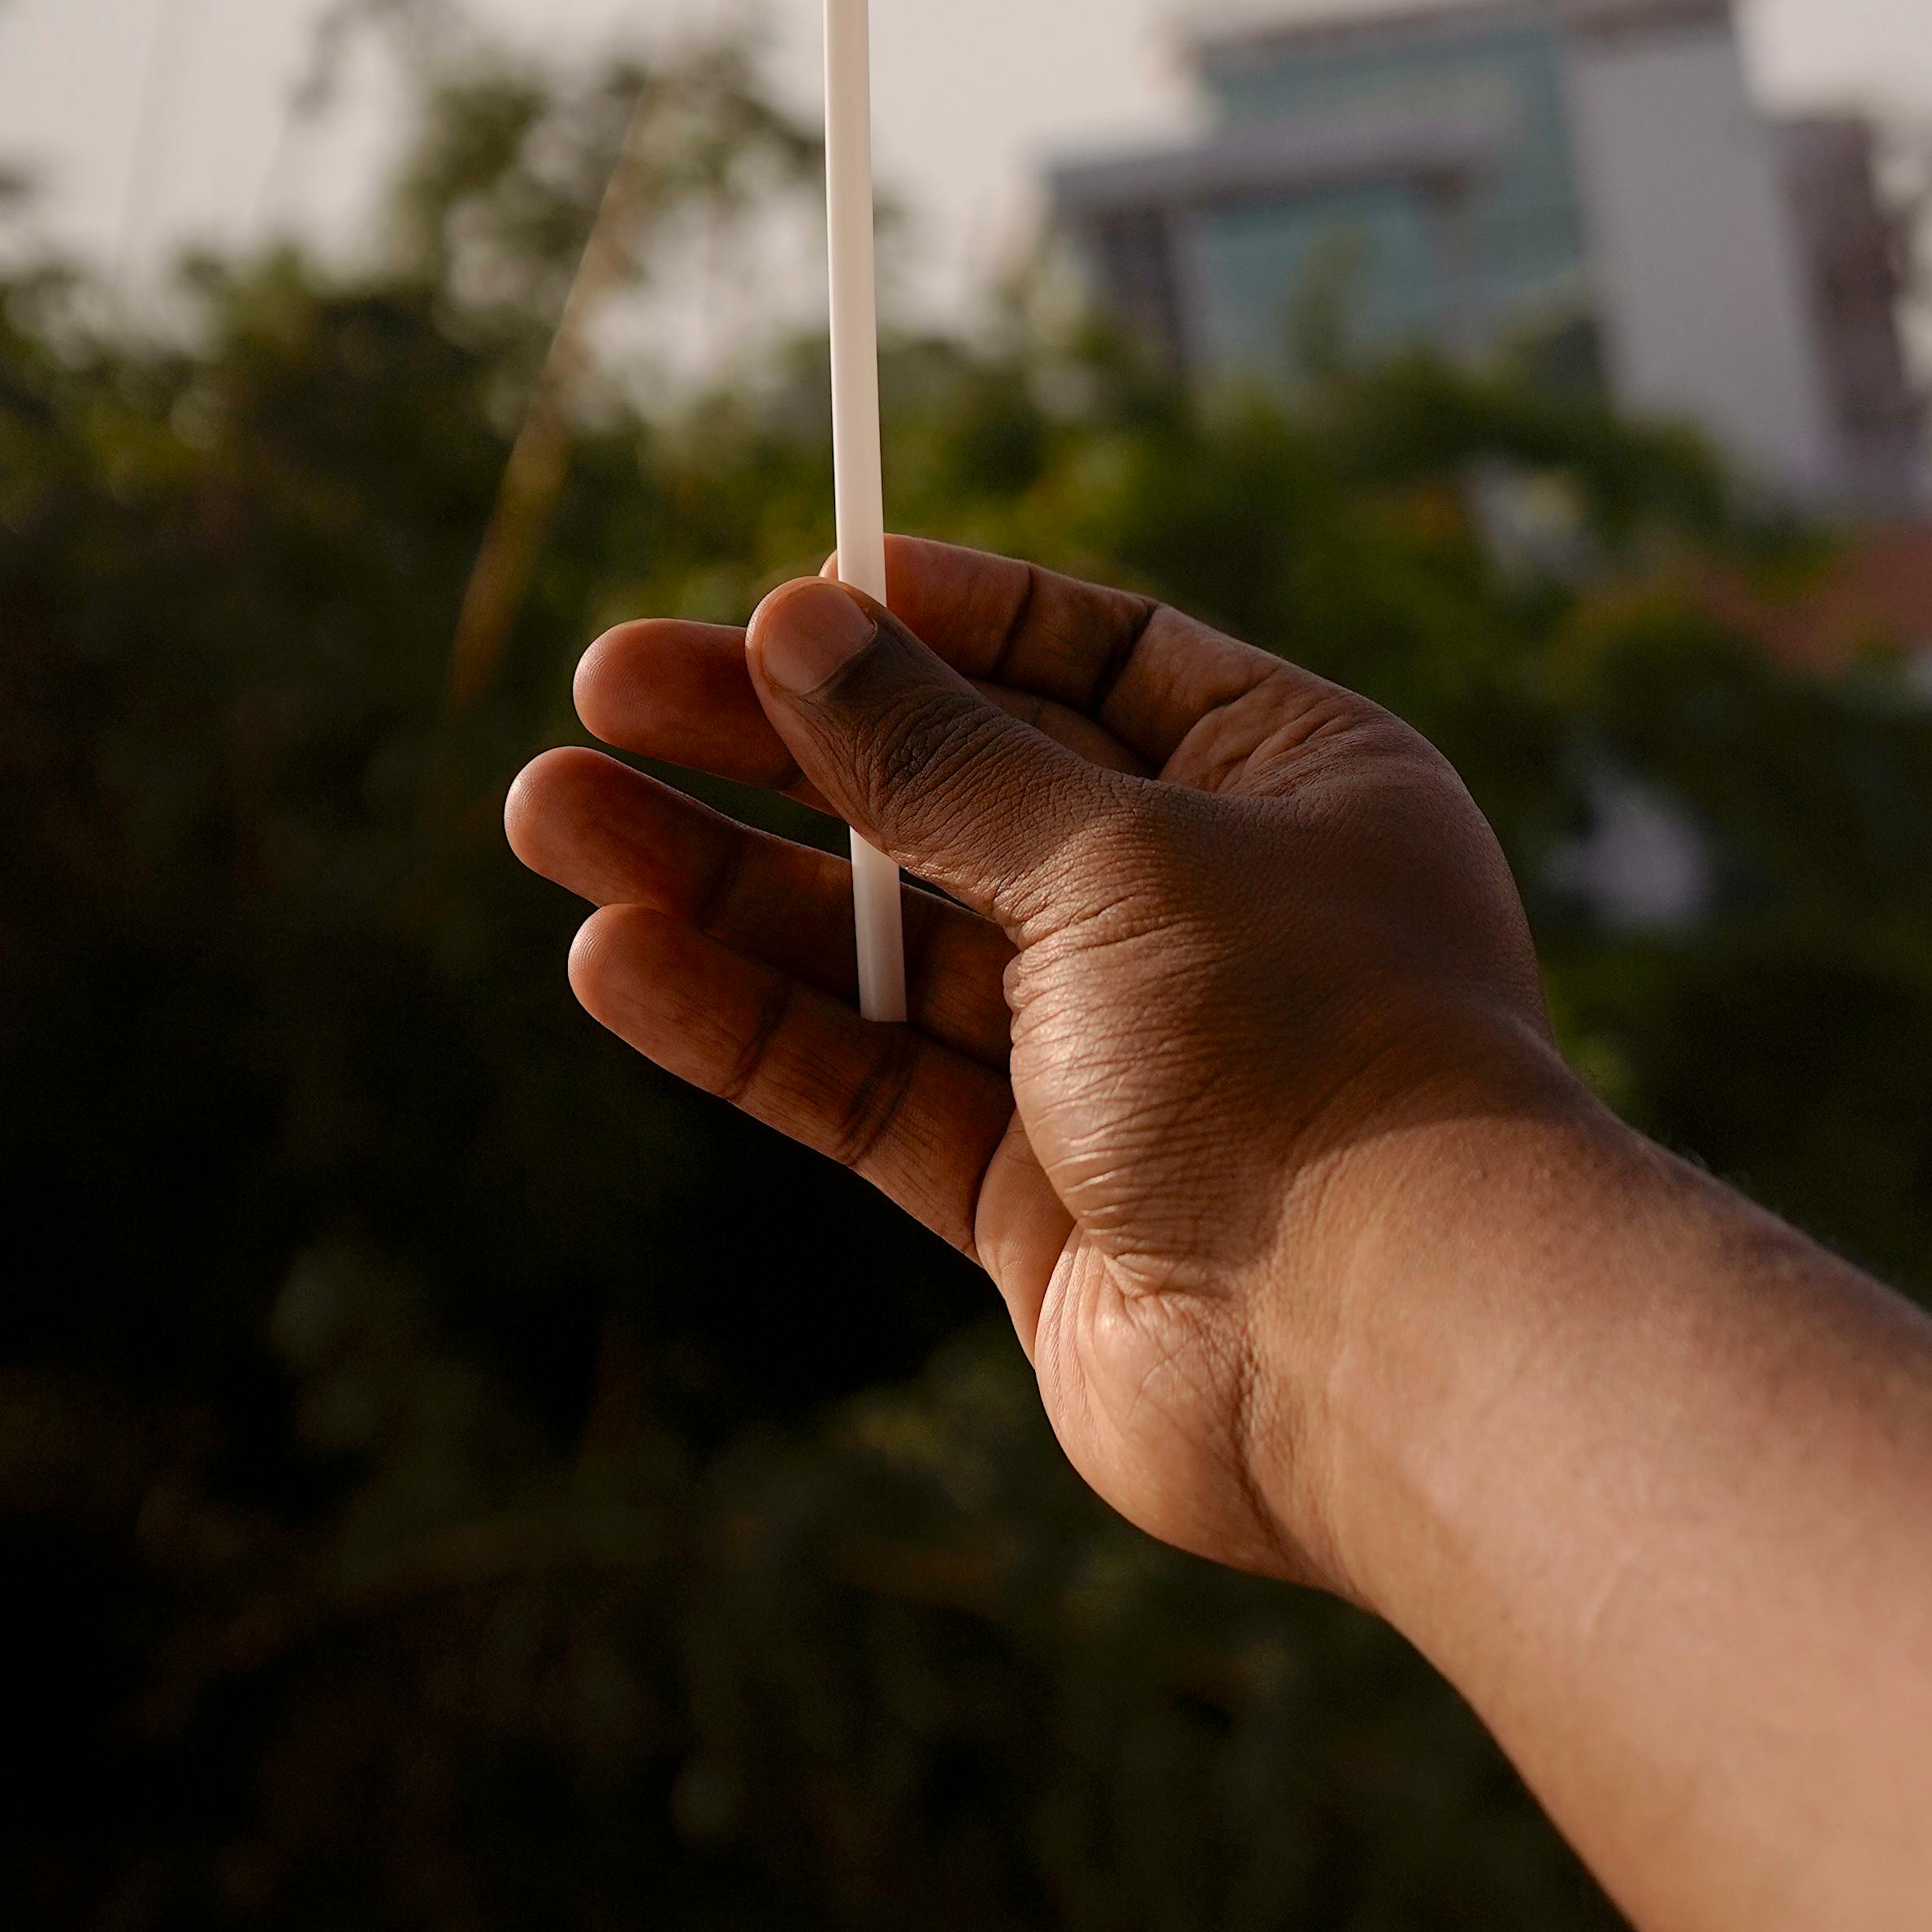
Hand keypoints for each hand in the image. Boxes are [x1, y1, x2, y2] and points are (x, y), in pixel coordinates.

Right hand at [504, 536, 1584, 1582]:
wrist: (1384, 1345)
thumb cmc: (1299, 1054)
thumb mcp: (1117, 855)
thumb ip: (945, 763)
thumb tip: (804, 627)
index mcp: (1294, 784)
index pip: (1097, 657)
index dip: (944, 620)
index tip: (794, 586)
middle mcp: (1210, 910)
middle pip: (957, 797)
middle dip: (780, 743)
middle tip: (606, 684)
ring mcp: (1118, 1063)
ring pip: (885, 946)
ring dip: (720, 878)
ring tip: (547, 807)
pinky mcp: (1037, 1201)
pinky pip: (869, 1084)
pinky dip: (747, 1021)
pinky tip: (614, 955)